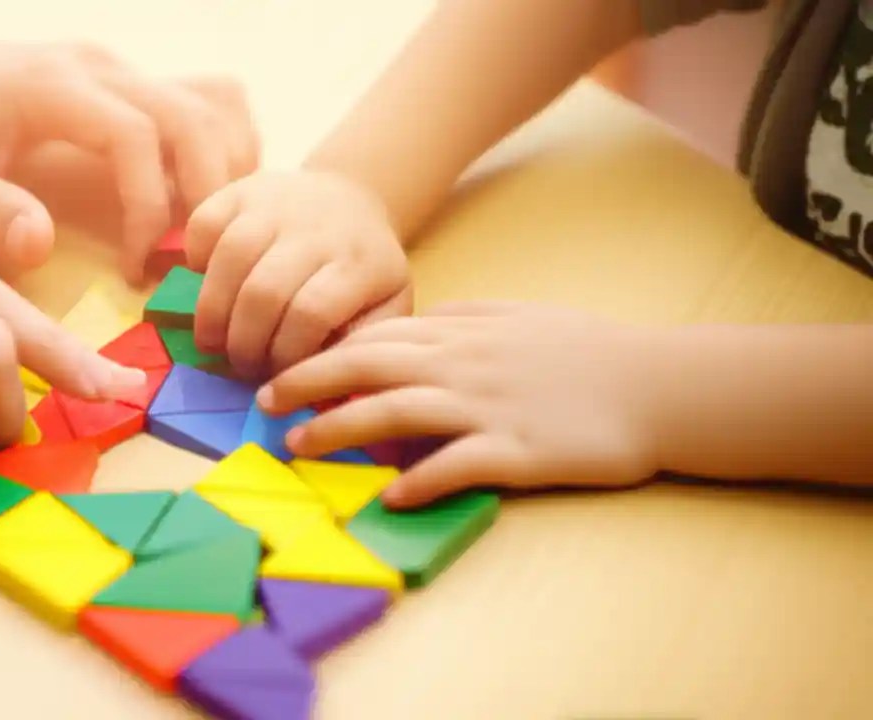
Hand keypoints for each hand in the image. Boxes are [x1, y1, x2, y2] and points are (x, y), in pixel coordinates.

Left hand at [0, 38, 257, 283]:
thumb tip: (42, 251)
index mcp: (55, 88)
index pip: (138, 137)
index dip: (150, 205)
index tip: (136, 266)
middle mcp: (98, 67)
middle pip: (194, 115)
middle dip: (210, 192)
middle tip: (191, 260)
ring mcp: (113, 67)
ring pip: (208, 102)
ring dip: (224, 166)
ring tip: (203, 232)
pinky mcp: (116, 79)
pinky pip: (194, 101)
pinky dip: (214, 148)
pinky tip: (195, 199)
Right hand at [186, 171, 411, 378]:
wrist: (350, 198)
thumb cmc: (363, 268)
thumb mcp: (385, 306)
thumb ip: (360, 344)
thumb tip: (323, 384)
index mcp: (359, 263)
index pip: (311, 313)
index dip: (286, 354)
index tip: (279, 377)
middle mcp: (316, 228)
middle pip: (264, 292)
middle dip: (245, 343)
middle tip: (242, 368)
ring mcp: (275, 203)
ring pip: (229, 259)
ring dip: (212, 314)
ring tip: (213, 344)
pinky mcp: (239, 190)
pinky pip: (203, 225)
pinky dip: (195, 261)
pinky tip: (207, 286)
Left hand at [257, 302, 660, 506]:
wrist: (659, 383)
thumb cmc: (586, 351)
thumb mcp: (517, 319)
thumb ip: (461, 320)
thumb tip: (412, 327)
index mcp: (462, 335)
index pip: (376, 337)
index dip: (323, 353)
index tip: (282, 368)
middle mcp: (465, 366)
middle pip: (370, 367)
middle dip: (309, 382)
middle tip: (264, 401)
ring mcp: (489, 408)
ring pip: (399, 411)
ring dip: (343, 429)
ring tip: (301, 446)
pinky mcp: (519, 450)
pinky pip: (459, 465)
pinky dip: (421, 479)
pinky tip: (389, 496)